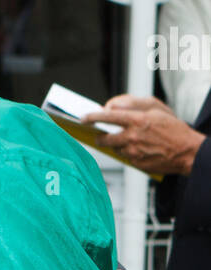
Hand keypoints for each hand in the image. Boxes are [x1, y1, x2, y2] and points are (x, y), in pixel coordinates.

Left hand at [83, 95, 205, 177]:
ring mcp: (134, 151)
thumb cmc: (173, 128)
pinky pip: (125, 157)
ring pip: (115, 148)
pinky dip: (127, 152)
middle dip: (99, 136)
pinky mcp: (136, 163)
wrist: (187, 151)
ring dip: (116, 144)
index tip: (83, 118)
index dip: (93, 117)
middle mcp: (133, 136)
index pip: (108, 117)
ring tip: (127, 140)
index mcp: (137, 120)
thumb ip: (133, 106)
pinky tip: (137, 149)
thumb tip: (112, 109)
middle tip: (97, 135)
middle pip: (106, 137)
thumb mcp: (156, 110)